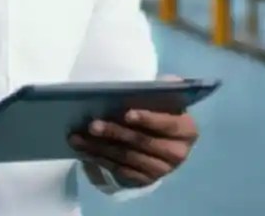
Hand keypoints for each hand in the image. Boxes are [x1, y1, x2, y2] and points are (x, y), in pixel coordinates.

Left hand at [69, 78, 199, 187]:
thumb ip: (165, 90)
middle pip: (142, 143)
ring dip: (99, 147)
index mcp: (187, 130)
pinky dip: (98, 159)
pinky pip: (119, 170)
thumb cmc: (160, 111)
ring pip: (126, 158)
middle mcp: (177, 153)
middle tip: (92, 125)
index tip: (127, 113)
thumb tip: (164, 82)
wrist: (160, 139)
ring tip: (77, 137)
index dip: (148, 119)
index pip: (168, 124)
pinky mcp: (144, 180)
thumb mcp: (165, 98)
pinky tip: (82, 149)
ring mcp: (161, 170)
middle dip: (115, 133)